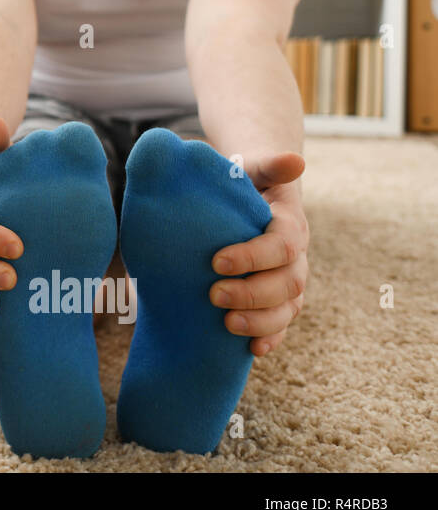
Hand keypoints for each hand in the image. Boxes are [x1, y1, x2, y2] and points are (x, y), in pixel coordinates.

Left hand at [208, 150, 308, 357]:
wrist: (252, 195)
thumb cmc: (245, 182)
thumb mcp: (252, 167)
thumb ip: (268, 164)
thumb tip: (294, 160)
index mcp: (288, 224)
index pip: (281, 244)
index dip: (253, 256)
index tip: (215, 261)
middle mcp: (295, 256)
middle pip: (288, 282)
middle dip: (253, 293)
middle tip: (214, 294)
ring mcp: (289, 279)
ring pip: (288, 307)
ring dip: (261, 320)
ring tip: (227, 324)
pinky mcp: (279, 298)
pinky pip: (283, 323)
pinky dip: (271, 337)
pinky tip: (253, 350)